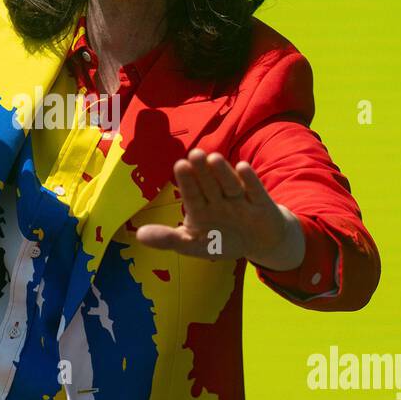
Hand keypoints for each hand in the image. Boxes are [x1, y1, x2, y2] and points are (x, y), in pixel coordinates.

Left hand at [134, 149, 305, 271]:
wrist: (259, 242)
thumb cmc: (222, 240)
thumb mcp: (193, 245)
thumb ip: (168, 239)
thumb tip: (139, 235)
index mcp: (200, 207)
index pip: (192, 193)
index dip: (187, 180)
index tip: (180, 165)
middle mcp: (219, 199)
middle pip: (209, 184)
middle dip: (202, 171)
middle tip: (193, 154)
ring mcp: (240, 200)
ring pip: (230, 184)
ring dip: (222, 172)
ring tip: (213, 158)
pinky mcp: (261, 205)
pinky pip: (255, 191)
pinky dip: (249, 181)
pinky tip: (242, 167)